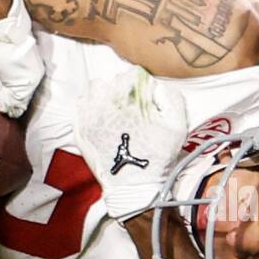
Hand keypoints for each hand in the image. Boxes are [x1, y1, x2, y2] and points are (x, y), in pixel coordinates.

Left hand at [75, 67, 188, 221]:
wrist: (134, 184)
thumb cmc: (158, 156)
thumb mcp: (178, 125)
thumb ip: (171, 98)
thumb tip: (156, 86)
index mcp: (131, 97)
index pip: (132, 74)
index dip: (141, 84)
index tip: (144, 97)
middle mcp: (107, 101)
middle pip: (113, 80)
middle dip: (122, 89)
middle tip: (130, 106)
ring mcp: (90, 114)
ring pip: (94, 88)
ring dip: (104, 94)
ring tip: (113, 109)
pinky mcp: (81, 127)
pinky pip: (81, 105)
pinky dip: (90, 107)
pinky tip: (101, 119)